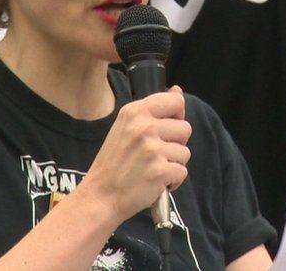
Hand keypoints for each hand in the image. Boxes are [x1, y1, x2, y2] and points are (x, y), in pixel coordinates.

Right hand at [78, 86, 191, 220]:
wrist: (100, 195)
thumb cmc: (113, 163)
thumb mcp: (126, 127)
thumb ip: (152, 109)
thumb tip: (177, 90)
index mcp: (135, 111)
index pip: (175, 101)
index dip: (176, 117)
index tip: (165, 129)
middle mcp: (144, 126)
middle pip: (185, 128)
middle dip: (176, 144)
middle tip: (156, 154)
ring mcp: (152, 149)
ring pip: (185, 152)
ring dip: (173, 164)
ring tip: (153, 169)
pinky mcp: (159, 170)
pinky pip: (182, 172)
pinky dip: (172, 181)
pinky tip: (155, 182)